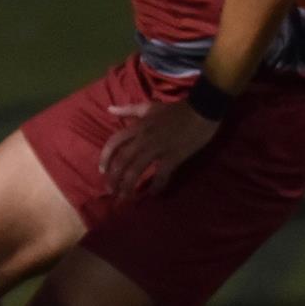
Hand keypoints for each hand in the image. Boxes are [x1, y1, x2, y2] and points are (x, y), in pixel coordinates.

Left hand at [98, 99, 217, 197]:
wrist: (202, 109)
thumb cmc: (175, 109)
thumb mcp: (148, 107)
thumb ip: (128, 110)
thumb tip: (109, 110)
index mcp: (137, 127)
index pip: (114, 143)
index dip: (105, 158)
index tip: (102, 171)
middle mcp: (143, 139)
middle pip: (122, 161)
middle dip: (114, 178)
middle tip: (111, 191)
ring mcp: (158, 149)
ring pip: (136, 170)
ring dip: (128, 186)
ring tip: (125, 198)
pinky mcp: (173, 157)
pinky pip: (161, 176)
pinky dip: (156, 186)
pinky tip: (153, 194)